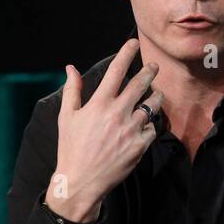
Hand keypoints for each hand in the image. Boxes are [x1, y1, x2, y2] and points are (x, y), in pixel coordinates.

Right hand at [50, 39, 162, 223]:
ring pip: (153, 105)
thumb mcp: (67, 117)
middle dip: (150, 71)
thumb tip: (71, 68)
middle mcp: (117, 113)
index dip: (126, 53)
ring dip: (156, 97)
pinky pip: (152, 128)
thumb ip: (72, 90)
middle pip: (141, 84)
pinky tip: (144, 126)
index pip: (116, 71)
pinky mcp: (140, 144)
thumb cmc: (71, 147)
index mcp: (99, 104)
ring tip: (156, 94)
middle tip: (154, 65)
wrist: (81, 181)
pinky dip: (149, 125)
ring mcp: (131, 129)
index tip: (134, 42)